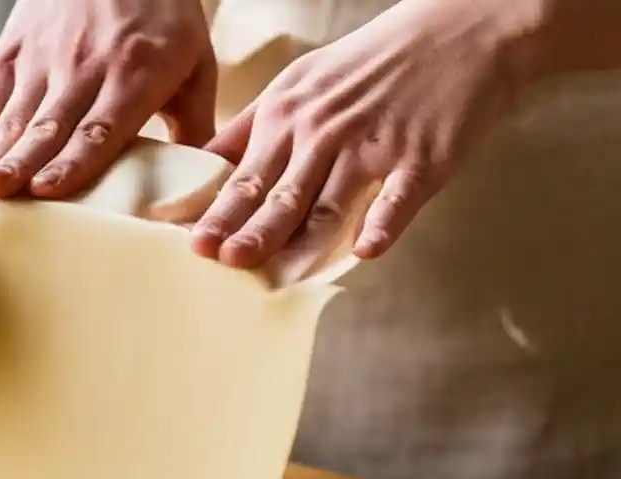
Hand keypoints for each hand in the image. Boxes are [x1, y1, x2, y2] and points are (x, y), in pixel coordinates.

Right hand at [0, 0, 216, 198]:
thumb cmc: (162, 18)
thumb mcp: (195, 63)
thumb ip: (195, 124)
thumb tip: (203, 187)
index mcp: (135, 74)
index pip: (100, 126)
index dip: (73, 160)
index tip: (49, 188)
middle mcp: (85, 66)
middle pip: (51, 123)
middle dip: (23, 161)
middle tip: (0, 193)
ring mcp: (45, 56)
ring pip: (17, 112)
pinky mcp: (16, 47)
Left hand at [193, 0, 542, 266]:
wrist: (460, 30)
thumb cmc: (371, 64)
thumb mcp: (300, 83)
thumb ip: (253, 127)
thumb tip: (205, 165)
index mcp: (288, 115)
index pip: (244, 175)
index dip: (217, 212)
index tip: (192, 245)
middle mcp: (325, 131)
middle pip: (279, 193)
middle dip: (247, 230)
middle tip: (220, 261)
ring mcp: (374, 145)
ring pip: (330, 204)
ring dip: (301, 241)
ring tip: (273, 274)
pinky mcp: (422, 158)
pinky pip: (398, 197)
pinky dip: (383, 223)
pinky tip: (366, 251)